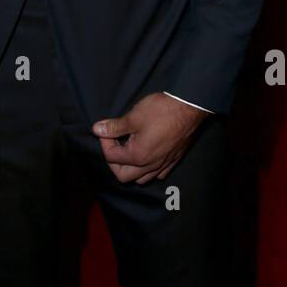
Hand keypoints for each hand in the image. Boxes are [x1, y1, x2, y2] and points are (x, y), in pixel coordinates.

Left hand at [92, 93, 208, 184]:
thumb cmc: (162, 111)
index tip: (106, 129)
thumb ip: (114, 127)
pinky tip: (147, 155)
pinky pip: (158, 174)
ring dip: (130, 168)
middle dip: (114, 162)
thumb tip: (97, 129)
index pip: (111, 157)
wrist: (189, 108)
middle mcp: (150, 166)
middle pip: (123, 175)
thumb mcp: (133, 117)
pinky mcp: (173, 160)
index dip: (104, 142)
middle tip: (114, 144)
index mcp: (138, 156)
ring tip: (128, 150)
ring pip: (141, 178)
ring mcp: (163, 165)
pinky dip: (148, 169)